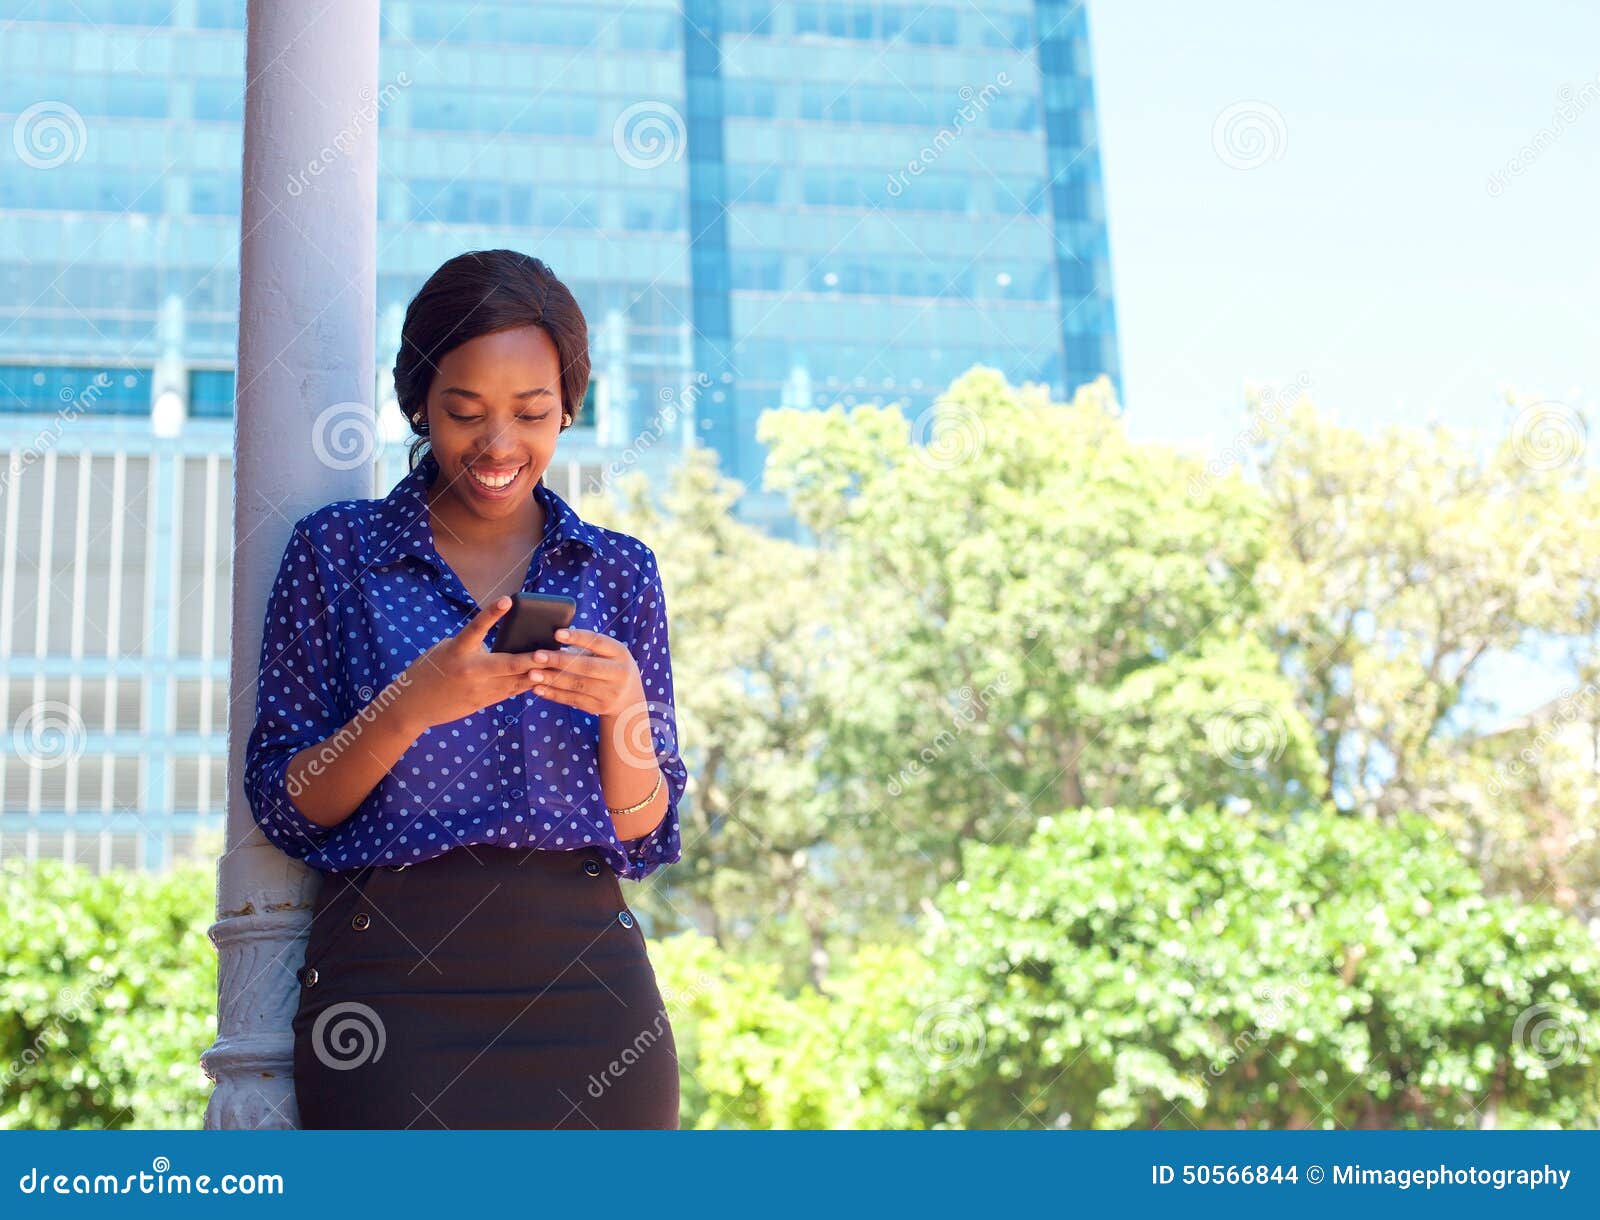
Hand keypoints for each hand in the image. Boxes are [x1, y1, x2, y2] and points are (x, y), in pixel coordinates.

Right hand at [394, 596, 544, 731]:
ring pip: (515, 681)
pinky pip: (511, 691)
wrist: (413, 705)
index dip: (491, 614)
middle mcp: (470, 670)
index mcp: (457, 650)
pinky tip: (545, 678)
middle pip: (507, 664)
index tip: (507, 600)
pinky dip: (527, 683)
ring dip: (538, 674)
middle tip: (553, 651)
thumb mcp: (447, 650)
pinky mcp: (483, 701)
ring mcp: (478, 689)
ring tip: (559, 664)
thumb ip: (472, 644)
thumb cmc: (431, 670)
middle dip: (532, 659)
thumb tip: (505, 642)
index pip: (476, 628)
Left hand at [525, 626, 645, 718]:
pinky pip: (573, 700)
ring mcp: (610, 692)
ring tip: (532, 673)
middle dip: (559, 661)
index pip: (598, 642)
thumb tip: (555, 637)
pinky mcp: (598, 707)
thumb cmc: (611, 666)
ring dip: (552, 679)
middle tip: (536, 655)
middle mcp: (619, 673)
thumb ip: (588, 646)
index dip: (577, 638)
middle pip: (586, 666)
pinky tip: (538, 689)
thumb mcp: (609, 653)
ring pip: (577, 685)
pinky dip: (554, 694)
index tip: (556, 634)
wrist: (629, 699)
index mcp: (620, 653)